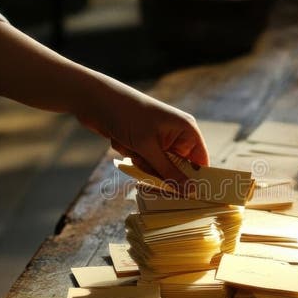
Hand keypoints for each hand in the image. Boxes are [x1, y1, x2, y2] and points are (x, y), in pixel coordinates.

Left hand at [79, 76, 208, 180]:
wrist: (97, 101)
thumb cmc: (128, 116)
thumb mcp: (149, 148)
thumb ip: (169, 172)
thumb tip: (191, 191)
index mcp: (186, 130)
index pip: (200, 161)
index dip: (196, 178)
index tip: (190, 197)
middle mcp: (176, 134)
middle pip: (177, 168)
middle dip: (157, 168)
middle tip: (144, 158)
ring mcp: (159, 139)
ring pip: (157, 167)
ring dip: (141, 161)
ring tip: (130, 143)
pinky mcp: (144, 142)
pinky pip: (143, 161)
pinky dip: (132, 156)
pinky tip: (123, 140)